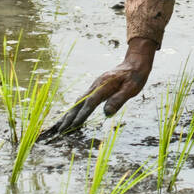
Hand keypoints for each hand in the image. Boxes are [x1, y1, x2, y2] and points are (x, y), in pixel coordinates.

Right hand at [40, 37, 156, 137]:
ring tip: (60, 125)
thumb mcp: (131, 89)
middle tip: (60, 129)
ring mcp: (94, 86)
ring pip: (78, 101)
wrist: (134, 63)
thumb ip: (118, 100)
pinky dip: (74, 109)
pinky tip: (70, 115)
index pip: (90, 103)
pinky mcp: (95, 88)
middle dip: (69, 116)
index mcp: (104, 86)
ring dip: (69, 113)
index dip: (81, 115)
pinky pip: (82, 100)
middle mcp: (95, 86)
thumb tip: (106, 113)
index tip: (73, 125)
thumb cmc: (134, 77)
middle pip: (79, 103)